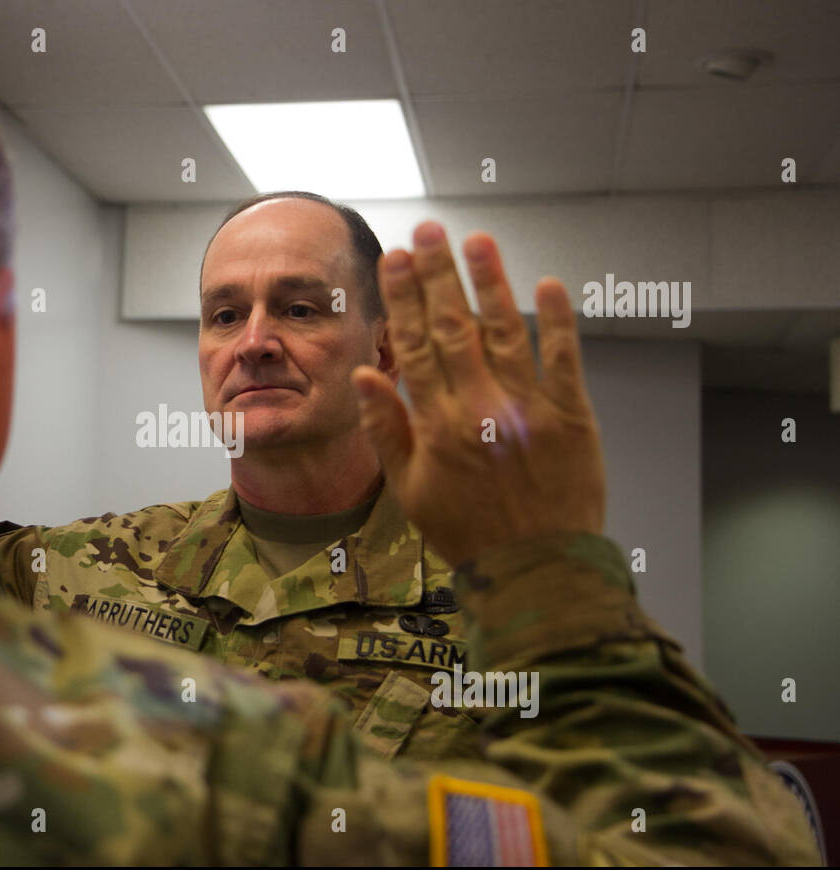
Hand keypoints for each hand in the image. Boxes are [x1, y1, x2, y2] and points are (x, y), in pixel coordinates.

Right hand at [352, 221, 605, 567]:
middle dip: (439, 274)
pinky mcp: (572, 417)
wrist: (535, 569)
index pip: (415, 345)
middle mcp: (480, 409)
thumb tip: (366, 375)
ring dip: (491, 283)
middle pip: (455, 327)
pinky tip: (547, 285)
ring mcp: (529, 410)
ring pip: (506, 332)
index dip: (404, 298)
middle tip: (428, 232)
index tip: (394, 260)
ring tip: (477, 240)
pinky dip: (557, 322)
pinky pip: (564, 361)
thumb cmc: (467, 531)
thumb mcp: (409, 489)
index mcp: (436, 426)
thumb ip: (385, 430)